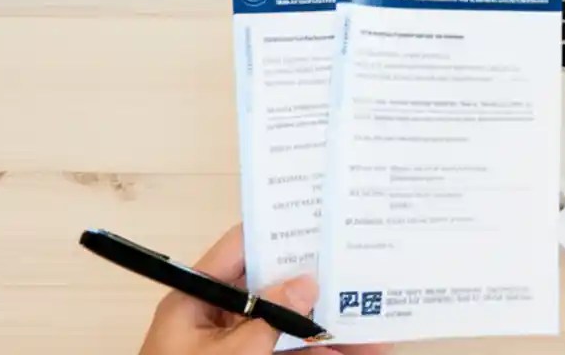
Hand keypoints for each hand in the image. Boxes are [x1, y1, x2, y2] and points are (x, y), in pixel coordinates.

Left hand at [138, 225, 388, 354]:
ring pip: (284, 328)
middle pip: (271, 289)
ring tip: (369, 334)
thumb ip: (269, 319)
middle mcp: (213, 316)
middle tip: (357, 276)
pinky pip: (283, 354)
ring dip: (324, 331)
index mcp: (196, 299)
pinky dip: (313, 354)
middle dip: (315, 290)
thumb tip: (307, 283)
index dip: (278, 232)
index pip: (239, 249)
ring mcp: (229, 347)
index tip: (321, 223)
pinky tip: (347, 353)